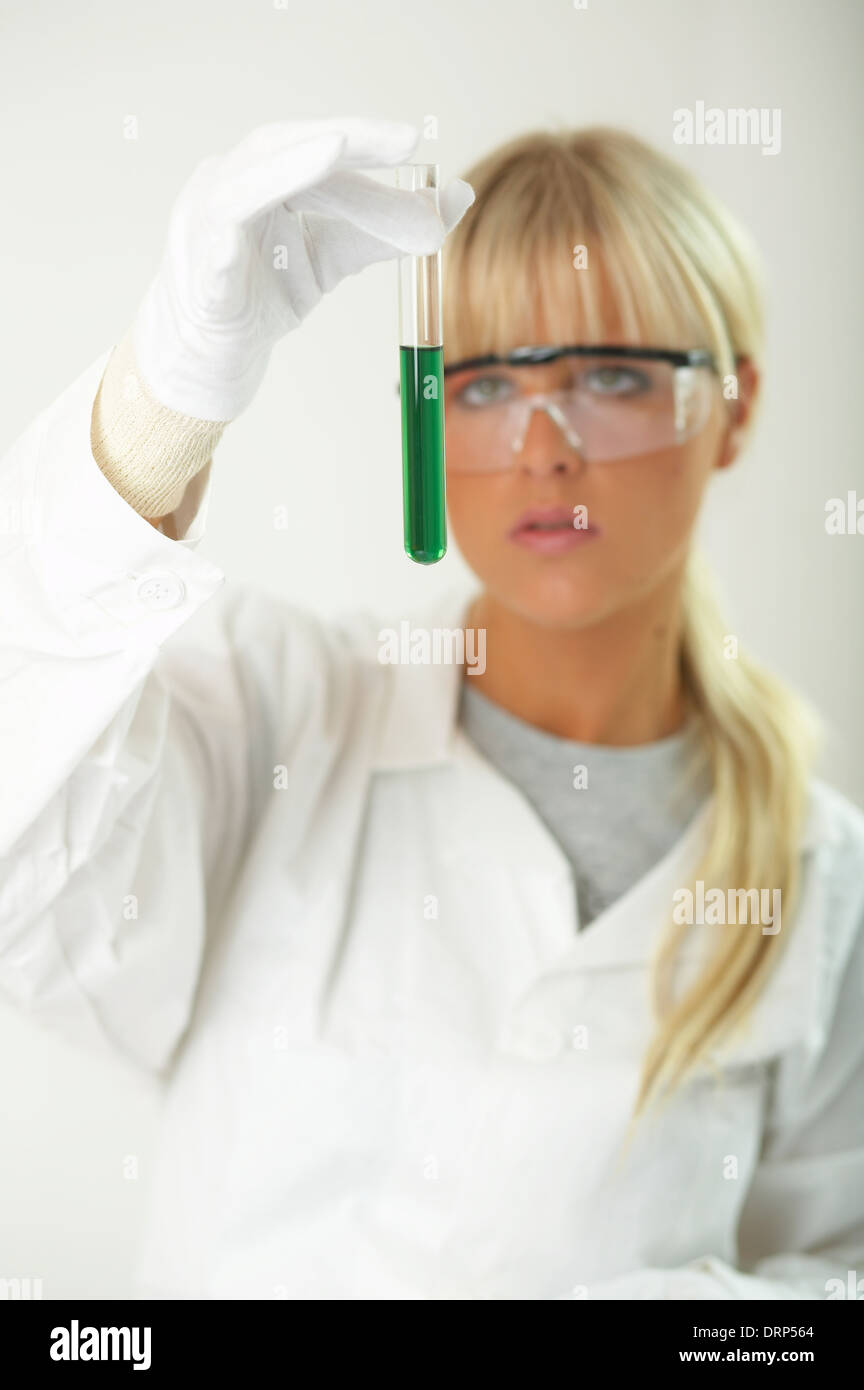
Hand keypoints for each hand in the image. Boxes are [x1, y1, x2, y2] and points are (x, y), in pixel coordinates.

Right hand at [132, 117, 473, 420]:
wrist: (209, 355)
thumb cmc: (262, 292)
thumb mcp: (332, 256)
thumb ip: (385, 230)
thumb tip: (456, 198)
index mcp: (262, 175)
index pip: (315, 147)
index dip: (364, 139)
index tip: (415, 141)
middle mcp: (227, 187)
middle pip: (280, 149)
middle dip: (342, 141)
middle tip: (403, 141)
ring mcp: (204, 230)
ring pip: (241, 190)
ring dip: (288, 169)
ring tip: (333, 151)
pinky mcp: (199, 284)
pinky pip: (210, 259)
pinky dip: (224, 248)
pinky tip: (243, 240)